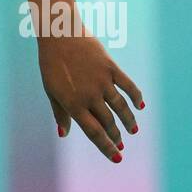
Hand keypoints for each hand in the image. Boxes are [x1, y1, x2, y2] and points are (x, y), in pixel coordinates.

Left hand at [38, 33, 143, 161]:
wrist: (58, 34)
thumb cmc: (51, 64)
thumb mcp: (51, 90)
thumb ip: (60, 112)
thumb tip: (63, 134)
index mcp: (73, 104)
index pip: (94, 132)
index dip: (106, 147)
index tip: (117, 157)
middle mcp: (90, 95)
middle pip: (108, 122)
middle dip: (116, 136)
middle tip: (121, 144)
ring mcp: (102, 81)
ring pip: (121, 107)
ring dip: (128, 121)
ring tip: (132, 130)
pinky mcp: (110, 67)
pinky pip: (128, 86)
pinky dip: (136, 97)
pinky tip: (140, 106)